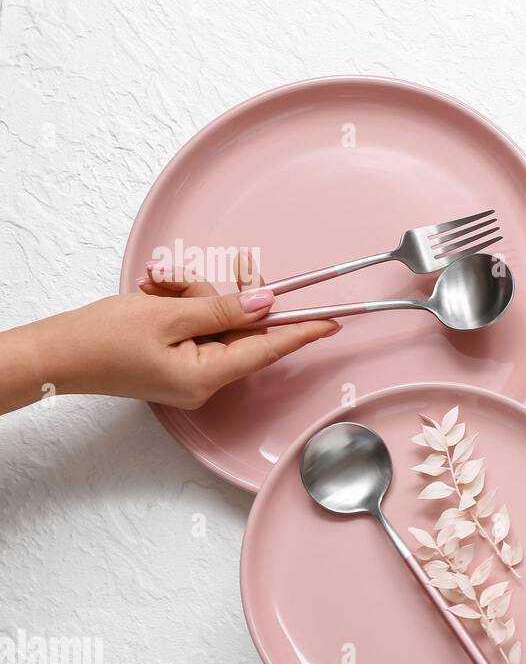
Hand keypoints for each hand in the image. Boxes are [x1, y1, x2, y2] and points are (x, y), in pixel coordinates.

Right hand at [28, 252, 337, 408]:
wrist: (53, 354)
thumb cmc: (100, 339)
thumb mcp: (167, 314)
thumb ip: (222, 309)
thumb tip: (266, 304)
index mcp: (207, 376)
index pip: (268, 349)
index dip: (302, 332)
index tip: (334, 321)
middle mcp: (205, 380)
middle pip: (237, 326)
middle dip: (211, 295)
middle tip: (176, 283)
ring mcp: (190, 371)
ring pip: (213, 318)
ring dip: (186, 295)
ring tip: (152, 290)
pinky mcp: (176, 360)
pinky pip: (194, 324)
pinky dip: (176, 303)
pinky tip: (150, 297)